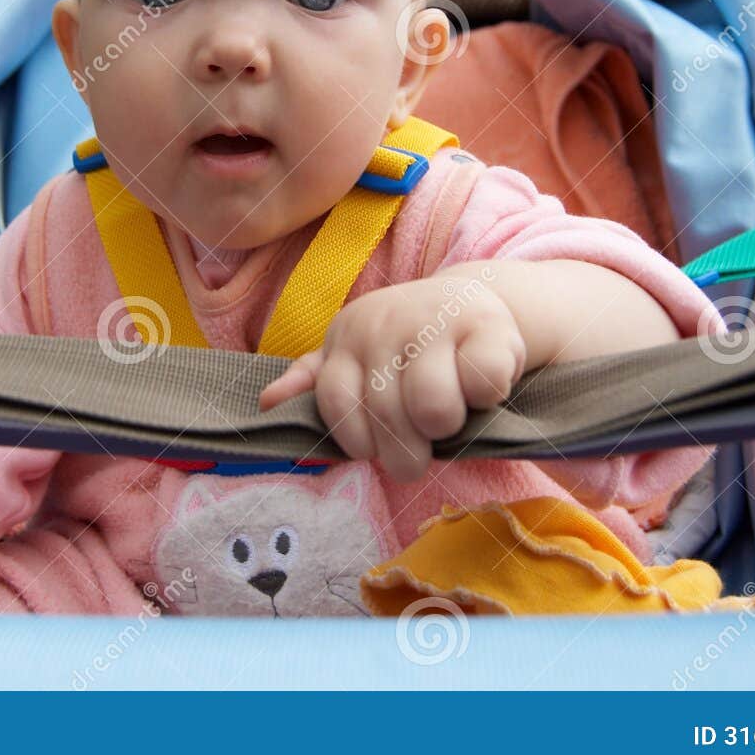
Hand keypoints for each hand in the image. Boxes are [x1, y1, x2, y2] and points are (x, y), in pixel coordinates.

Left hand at [257, 272, 526, 481]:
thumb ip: (315, 382)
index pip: (336, 403)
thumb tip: (268, 402)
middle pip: (388, 417)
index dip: (358, 440)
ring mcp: (436, 321)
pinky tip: (481, 390)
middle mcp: (386, 325)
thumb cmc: (406, 346)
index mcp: (348, 338)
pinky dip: (486, 400)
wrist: (471, 300)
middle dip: (406, 454)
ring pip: (433, 407)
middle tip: (420, 447)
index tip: (375, 448)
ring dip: (445, 428)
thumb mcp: (355, 359)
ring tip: (449, 418)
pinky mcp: (487, 324)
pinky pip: (483, 385)